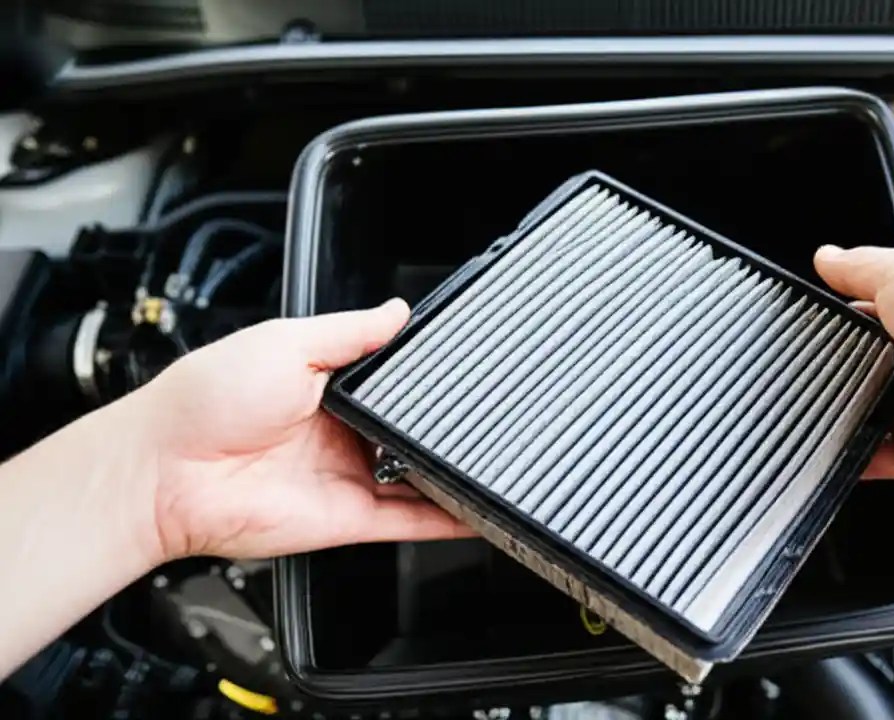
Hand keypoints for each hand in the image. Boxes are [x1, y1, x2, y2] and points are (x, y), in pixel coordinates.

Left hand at [131, 299, 469, 561]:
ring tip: (501, 459)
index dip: (426, 378)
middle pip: (413, 430)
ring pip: (421, 477)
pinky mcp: (351, 518)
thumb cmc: (204, 400)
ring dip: (455, 472)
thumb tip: (398, 311)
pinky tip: (481, 507)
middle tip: (489, 412)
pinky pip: (411, 520)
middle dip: (446, 425)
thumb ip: (351, 332)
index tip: (465, 370)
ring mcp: (348, 477)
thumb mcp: (285, 341)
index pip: (393, 381)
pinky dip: (448, 519)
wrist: (165, 472)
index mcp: (326, 385)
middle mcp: (342, 433)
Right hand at [819, 245, 893, 485]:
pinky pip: (884, 458)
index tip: (827, 310)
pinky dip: (860, 457)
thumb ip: (860, 267)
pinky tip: (840, 446)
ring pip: (878, 410)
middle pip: (882, 360)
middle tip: (833, 356)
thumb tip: (828, 257)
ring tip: (835, 397)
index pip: (892, 304)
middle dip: (853, 361)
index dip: (857, 306)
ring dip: (853, 408)